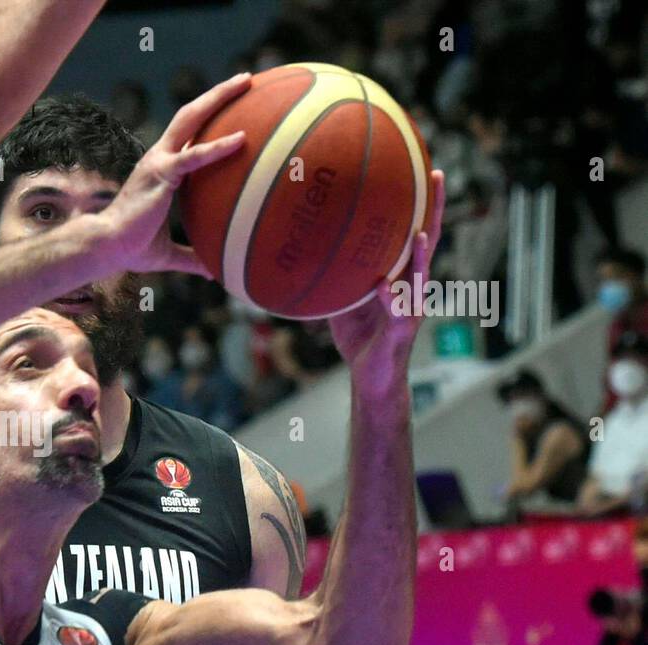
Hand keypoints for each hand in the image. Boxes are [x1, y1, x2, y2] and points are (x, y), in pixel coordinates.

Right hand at [98, 73, 250, 275]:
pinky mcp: (161, 174)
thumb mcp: (169, 253)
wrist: (107, 247)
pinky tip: (242, 138)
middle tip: (246, 79)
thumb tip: (215, 271)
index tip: (233, 105)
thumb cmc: (131, 249)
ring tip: (246, 82)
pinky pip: (194, 156)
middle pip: (191, 115)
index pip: (187, 134)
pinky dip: (218, 147)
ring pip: (191, 119)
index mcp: (160, 169)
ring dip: (218, 98)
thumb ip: (192, 257)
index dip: (208, 116)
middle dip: (218, 94)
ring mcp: (158, 162)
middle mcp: (159, 157)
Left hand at [328, 170, 444, 399]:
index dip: (417, 200)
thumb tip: (308, 245)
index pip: (413, 229)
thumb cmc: (359, 336)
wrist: (370, 377)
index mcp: (400, 274)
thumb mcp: (343, 297)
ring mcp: (411, 307)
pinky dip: (392, 298)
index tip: (419, 166)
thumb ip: (338, 272)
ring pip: (422, 276)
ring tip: (422, 231)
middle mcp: (412, 285)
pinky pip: (400, 311)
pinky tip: (385, 286)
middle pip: (429, 240)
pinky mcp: (403, 330)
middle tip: (438, 176)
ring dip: (423, 254)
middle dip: (434, 209)